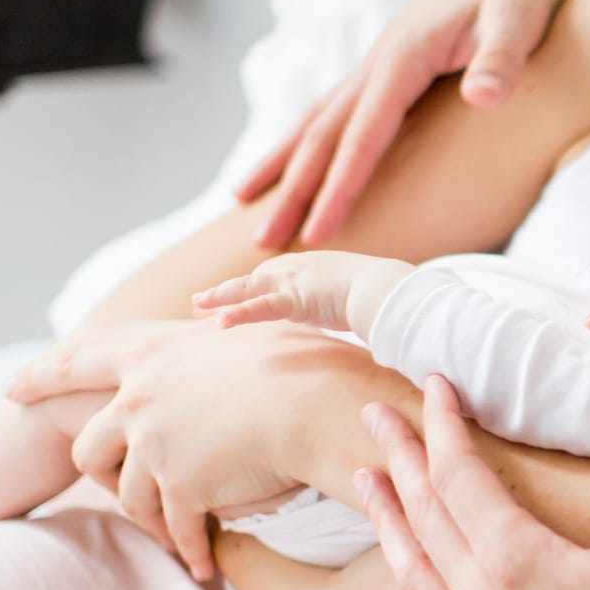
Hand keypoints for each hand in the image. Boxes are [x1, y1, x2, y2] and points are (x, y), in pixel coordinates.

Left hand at [8, 320, 320, 580]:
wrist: (316, 403)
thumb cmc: (302, 360)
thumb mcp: (247, 329)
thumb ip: (218, 330)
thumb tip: (220, 314)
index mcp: (152, 354)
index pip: (78, 363)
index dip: (42, 376)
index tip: (11, 390)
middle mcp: (140, 399)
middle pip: (91, 445)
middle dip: (98, 474)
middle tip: (105, 490)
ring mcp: (156, 445)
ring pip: (130, 495)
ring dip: (151, 520)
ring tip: (173, 537)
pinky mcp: (182, 485)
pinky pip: (177, 527)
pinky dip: (189, 548)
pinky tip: (202, 565)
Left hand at [192, 251, 412, 338]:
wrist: (391, 289)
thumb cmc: (387, 294)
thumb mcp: (364, 295)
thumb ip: (353, 304)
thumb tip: (364, 319)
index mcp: (313, 266)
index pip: (274, 277)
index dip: (251, 289)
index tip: (233, 299)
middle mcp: (299, 268)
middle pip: (254, 280)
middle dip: (227, 292)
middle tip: (202, 303)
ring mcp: (294, 280)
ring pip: (247, 290)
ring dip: (220, 298)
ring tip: (197, 308)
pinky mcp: (296, 298)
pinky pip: (260, 308)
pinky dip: (238, 314)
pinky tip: (219, 323)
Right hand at [238, 0, 575, 248]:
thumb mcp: (523, 13)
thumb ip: (505, 56)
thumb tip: (486, 96)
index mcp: (405, 56)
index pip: (364, 135)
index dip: (341, 187)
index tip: (319, 234)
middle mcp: (380, 59)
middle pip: (323, 132)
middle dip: (292, 190)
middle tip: (260, 244)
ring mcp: (380, 61)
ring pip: (318, 119)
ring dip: (284, 165)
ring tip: (245, 204)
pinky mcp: (392, 64)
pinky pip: (339, 110)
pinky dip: (308, 140)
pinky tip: (294, 162)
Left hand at [357, 377, 589, 589]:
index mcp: (517, 562)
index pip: (460, 476)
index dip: (443, 425)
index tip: (434, 384)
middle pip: (422, 512)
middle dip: (399, 455)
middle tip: (375, 413)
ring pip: (413, 561)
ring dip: (388, 512)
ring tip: (367, 480)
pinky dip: (407, 563)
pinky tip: (413, 561)